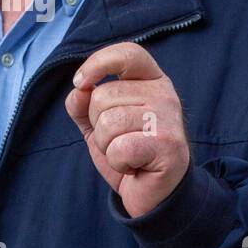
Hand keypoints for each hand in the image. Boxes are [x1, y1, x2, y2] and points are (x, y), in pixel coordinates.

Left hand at [65, 43, 189, 219]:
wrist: (154, 194)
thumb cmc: (128, 153)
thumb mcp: (100, 124)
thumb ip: (84, 104)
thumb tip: (78, 92)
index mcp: (151, 80)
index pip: (128, 53)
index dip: (98, 63)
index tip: (81, 82)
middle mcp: (165, 94)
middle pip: (103, 95)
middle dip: (98, 125)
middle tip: (120, 141)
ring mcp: (169, 119)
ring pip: (108, 122)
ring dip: (107, 147)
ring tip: (127, 155)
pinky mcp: (168, 146)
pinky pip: (119, 148)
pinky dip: (118, 163)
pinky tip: (135, 166)